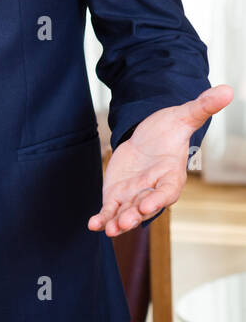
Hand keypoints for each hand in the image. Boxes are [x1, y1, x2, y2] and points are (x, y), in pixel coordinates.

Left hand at [88, 84, 232, 236]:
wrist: (148, 135)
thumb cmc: (169, 129)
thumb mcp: (183, 115)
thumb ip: (201, 107)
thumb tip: (227, 90)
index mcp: (171, 175)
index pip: (167, 190)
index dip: (158, 198)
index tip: (149, 206)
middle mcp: (153, 189)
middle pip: (145, 206)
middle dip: (135, 215)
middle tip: (124, 224)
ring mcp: (135, 193)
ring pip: (127, 211)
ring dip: (117, 221)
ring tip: (107, 231)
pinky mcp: (118, 194)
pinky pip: (110, 209)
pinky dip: (103, 217)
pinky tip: (93, 225)